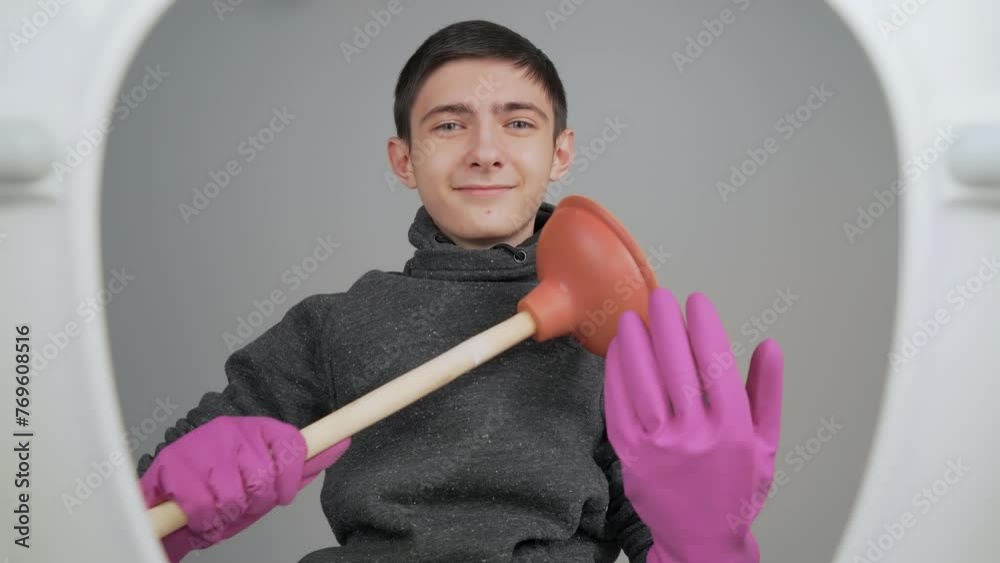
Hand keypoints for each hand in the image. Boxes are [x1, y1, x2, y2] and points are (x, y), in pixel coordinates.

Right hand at [139, 416, 350, 561]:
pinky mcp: (171, 464)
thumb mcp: (268, 480)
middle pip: (264, 475)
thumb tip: (342, 442)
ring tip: (218, 511)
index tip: (283, 495)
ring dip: (227, 515)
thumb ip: (302, 464)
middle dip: (255, 503)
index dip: (292, 476)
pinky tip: (200, 517)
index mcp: (257, 428)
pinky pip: (203, 504)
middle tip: (240, 506)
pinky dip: (205, 521)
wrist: (169, 505)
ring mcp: (200, 443)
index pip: (292, 443)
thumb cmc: (223, 492)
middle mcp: (230, 429)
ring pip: (234, 494)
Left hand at [604, 288, 783, 562]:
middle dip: (667, 324)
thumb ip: (768, 392)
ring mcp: (660, 448)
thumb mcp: (765, 443)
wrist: (702, 540)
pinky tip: (618, 353)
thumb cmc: (734, 490)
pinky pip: (619, 407)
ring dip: (636, 344)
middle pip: (677, 366)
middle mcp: (696, 437)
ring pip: (643, 382)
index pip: (717, 364)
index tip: (697, 303)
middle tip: (660, 298)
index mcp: (733, 430)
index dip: (704, 327)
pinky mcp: (631, 458)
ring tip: (632, 317)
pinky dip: (616, 375)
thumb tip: (770, 347)